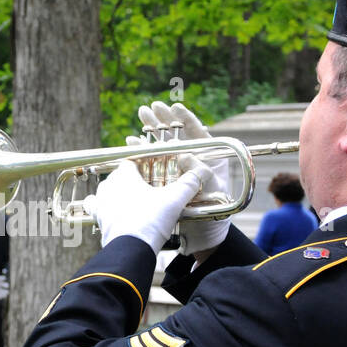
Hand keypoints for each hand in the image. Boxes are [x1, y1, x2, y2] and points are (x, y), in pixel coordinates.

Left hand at [83, 160, 202, 254]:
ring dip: (115, 194)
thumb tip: (201, 171)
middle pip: (118, 176)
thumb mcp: (174, 199)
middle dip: (130, 181)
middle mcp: (108, 185)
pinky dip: (102, 209)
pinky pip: (96, 208)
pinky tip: (112, 213)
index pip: (130, 162)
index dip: (142, 166)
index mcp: (124, 175)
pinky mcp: (98, 219)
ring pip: (105, 191)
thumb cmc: (151, 220)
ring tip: (130, 201)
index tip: (151, 172)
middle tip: (146, 189)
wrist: (131, 248)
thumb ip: (188, 183)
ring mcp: (100, 203)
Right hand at [133, 101, 231, 256]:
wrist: (200, 238)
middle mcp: (188, 163)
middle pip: (175, 135)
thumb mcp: (211, 191)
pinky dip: (139, 152)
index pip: (196, 133)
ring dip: (149, 130)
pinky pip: (148, 165)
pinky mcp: (158, 185)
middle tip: (151, 108)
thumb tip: (185, 156)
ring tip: (141, 115)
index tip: (175, 107)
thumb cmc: (214, 215)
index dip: (186, 119)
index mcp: (206, 160)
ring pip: (160, 146)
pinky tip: (132, 142)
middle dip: (163, 120)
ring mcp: (172, 173)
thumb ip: (201, 173)